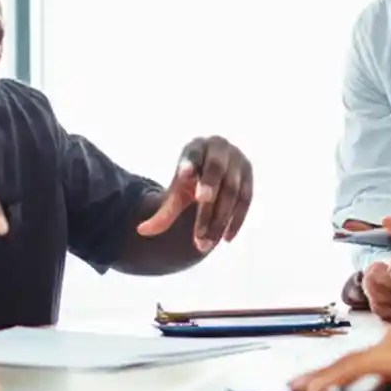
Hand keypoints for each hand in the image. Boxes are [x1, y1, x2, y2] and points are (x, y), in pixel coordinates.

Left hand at [136, 136, 252, 251]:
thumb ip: (164, 212)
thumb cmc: (192, 181)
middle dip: (209, 190)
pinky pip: (245, 200)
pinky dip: (236, 220)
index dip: (189, 164)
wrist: (217, 171)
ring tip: (205, 244)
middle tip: (199, 213)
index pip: (192, 154)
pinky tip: (225, 239)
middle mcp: (219, 148)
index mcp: (196, 147)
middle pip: (215, 170)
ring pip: (231, 190)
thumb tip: (141, 231)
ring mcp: (238, 160)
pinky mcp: (250, 176)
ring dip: (219, 219)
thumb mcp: (178, 193)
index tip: (183, 175)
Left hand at [290, 323, 390, 390]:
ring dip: (321, 379)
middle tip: (296, 386)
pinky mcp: (390, 356)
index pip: (360, 359)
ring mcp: (390, 346)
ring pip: (346, 364)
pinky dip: (332, 380)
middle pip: (349, 359)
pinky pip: (353, 370)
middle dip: (321, 374)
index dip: (336, 372)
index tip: (315, 383)